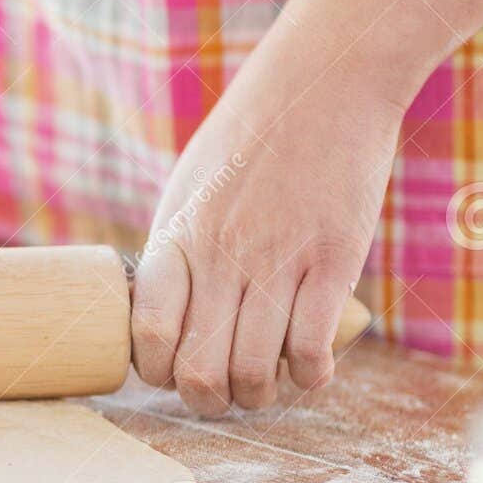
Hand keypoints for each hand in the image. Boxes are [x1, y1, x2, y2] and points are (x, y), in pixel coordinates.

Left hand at [131, 49, 400, 415]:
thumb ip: (176, 252)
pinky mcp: (335, 261)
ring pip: (256, 372)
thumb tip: (161, 314)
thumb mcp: (188, 188)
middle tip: (223, 393)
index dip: (155, 373)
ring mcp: (279, 260)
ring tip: (267, 385)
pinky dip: (310, 375)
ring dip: (260, 395)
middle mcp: (221, 256)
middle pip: (200, 371)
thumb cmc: (250, 138)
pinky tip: (310, 368)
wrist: (325, 82)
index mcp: (176, 239)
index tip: (172, 371)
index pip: (147, 334)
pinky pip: (313, 349)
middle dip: (207, 400)